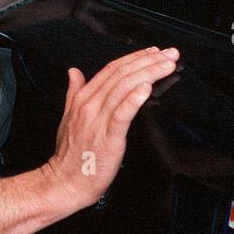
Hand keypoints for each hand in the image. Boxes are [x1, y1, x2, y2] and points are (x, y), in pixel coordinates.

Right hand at [41, 46, 179, 215]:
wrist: (65, 182)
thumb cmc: (70, 155)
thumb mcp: (68, 117)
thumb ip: (73, 92)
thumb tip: (73, 72)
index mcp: (82, 99)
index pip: (112, 69)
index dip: (135, 57)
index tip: (153, 52)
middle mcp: (90, 105)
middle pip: (121, 74)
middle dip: (148, 61)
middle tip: (169, 54)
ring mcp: (98, 120)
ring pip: (124, 88)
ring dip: (148, 73)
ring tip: (167, 65)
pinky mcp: (108, 137)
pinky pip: (122, 113)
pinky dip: (135, 98)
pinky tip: (147, 88)